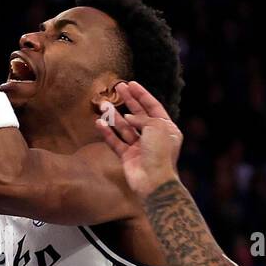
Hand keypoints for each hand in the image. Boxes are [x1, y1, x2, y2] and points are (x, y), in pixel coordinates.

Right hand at [95, 81, 183, 198]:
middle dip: (128, 101)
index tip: (131, 84)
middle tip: (118, 88)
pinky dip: (108, 133)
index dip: (142, 95)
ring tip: (103, 104)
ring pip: (125, 128)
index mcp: (166, 128)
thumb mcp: (156, 127)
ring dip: (114, 116)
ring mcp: (140, 147)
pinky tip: (99, 123)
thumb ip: (142, 118)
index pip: (153, 107)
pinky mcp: (128, 157)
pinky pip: (116, 142)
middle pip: (138, 115)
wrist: (154, 181)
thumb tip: (128, 117)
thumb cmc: (160, 153)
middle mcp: (153, 136)